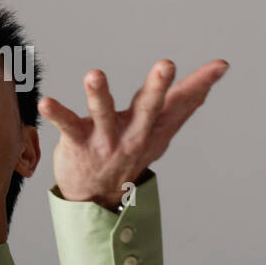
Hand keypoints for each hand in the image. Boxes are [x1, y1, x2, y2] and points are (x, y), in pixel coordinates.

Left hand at [38, 59, 228, 209]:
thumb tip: (209, 83)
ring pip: (103, 114)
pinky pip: (68, 127)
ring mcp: (106, 141)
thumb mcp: (160, 134)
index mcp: (154, 127)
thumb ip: (182, 107)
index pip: (181, 102)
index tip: (220, 65)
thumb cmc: (128, 155)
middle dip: (157, 87)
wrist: (97, 199)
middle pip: (148, 108)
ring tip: (94, 74)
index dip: (201, 83)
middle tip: (166, 65)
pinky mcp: (79, 145)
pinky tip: (46, 103)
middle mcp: (133, 134)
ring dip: (99, 94)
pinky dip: (57, 115)